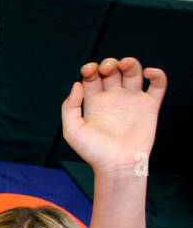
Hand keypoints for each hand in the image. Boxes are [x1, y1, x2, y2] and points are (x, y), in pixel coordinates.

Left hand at [62, 57, 165, 176]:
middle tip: (107, 69)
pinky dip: (157, 74)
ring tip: (125, 65)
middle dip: (109, 63)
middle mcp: (114, 98)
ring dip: (130, 63)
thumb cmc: (93, 152)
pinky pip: (158, 84)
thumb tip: (77, 84)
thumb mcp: (72, 131)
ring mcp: (132, 101)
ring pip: (134, 72)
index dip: (90, 68)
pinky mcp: (149, 106)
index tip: (89, 71)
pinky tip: (149, 73)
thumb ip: (70, 107)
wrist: (117, 164)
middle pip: (113, 71)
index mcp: (95, 102)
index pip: (93, 76)